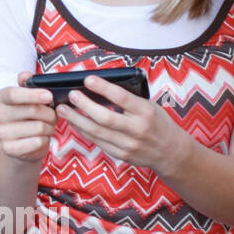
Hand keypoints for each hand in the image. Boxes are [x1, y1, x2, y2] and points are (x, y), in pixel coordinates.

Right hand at [0, 72, 58, 162]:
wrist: (22, 145)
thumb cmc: (29, 117)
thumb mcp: (29, 99)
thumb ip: (28, 85)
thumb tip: (25, 75)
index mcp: (1, 98)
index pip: (14, 94)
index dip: (33, 95)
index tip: (49, 96)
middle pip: (32, 110)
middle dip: (50, 113)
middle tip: (53, 116)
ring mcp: (1, 133)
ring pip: (39, 127)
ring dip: (50, 128)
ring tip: (48, 128)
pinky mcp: (9, 149)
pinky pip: (37, 142)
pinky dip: (45, 141)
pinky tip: (41, 139)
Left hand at [55, 74, 186, 171]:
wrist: (170, 152)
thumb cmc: (157, 122)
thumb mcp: (149, 105)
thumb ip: (128, 99)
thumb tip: (100, 86)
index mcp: (146, 112)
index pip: (122, 98)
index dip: (103, 88)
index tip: (87, 79)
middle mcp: (137, 129)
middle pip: (105, 118)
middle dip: (84, 105)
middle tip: (70, 95)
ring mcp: (129, 144)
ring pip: (97, 132)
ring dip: (76, 120)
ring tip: (63, 109)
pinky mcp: (121, 155)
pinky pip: (97, 142)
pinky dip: (83, 131)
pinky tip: (73, 123)